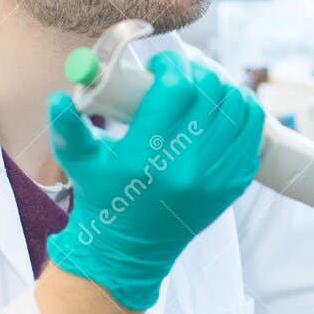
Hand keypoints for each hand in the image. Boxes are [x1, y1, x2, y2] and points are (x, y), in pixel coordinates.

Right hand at [46, 50, 265, 309]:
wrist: (130, 249)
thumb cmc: (102, 196)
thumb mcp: (79, 162)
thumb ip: (67, 126)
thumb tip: (60, 95)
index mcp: (147, 157)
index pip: (177, 88)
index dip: (172, 65)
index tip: (161, 64)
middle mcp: (186, 168)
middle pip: (211, 93)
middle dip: (197, 73)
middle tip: (182, 75)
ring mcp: (216, 178)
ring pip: (239, 108)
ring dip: (223, 89)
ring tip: (204, 90)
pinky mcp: (235, 185)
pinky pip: (254, 134)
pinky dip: (244, 113)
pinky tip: (224, 110)